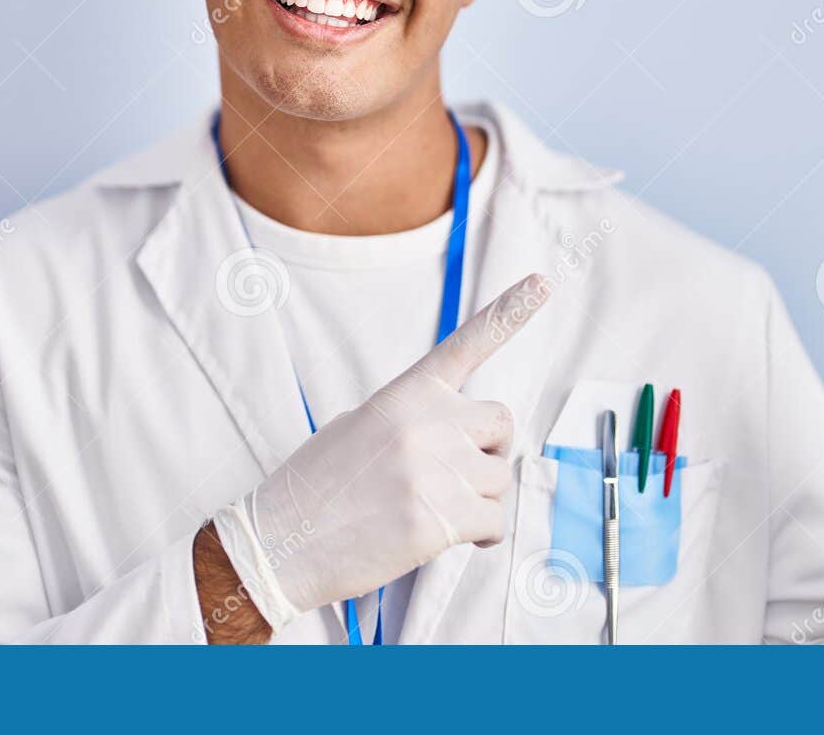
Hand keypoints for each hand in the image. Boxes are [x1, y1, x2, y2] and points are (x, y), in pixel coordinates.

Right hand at [211, 273, 551, 628]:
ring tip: (431, 510)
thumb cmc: (318, 487)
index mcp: (406, 394)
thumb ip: (413, 418)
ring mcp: (436, 470)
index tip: (543, 282)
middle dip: (488, 450)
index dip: (510, 311)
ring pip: (499, 479)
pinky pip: (494, 523)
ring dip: (477, 499)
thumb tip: (457, 434)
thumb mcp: (359, 426)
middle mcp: (427, 423)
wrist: (280, 541)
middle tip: (455, 474)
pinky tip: (446, 537)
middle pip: (502, 423)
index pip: (467, 344)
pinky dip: (479, 536)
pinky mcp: (440, 519)